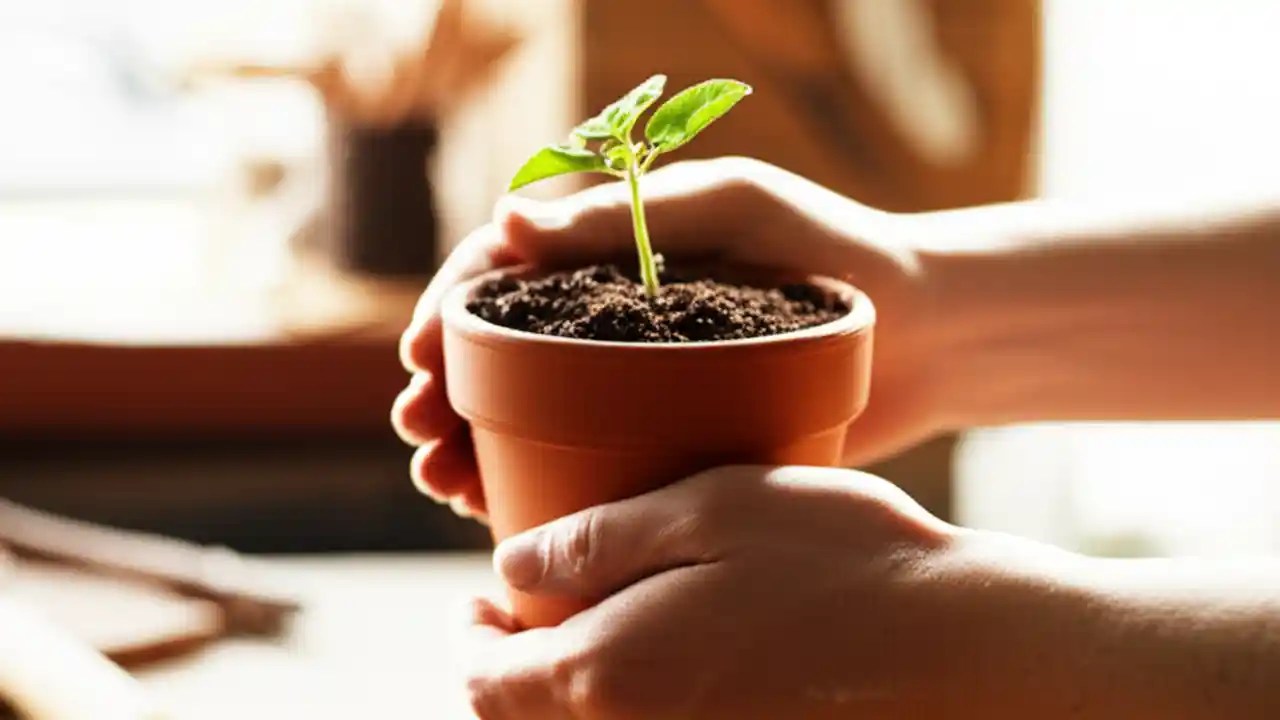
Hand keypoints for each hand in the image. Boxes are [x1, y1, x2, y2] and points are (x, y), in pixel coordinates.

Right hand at [392, 158, 942, 517]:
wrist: (924, 333)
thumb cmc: (828, 251)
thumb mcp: (728, 209)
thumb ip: (620, 216)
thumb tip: (503, 223)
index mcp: (613, 252)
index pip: (505, 272)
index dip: (450, 308)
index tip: (416, 352)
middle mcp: (610, 318)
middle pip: (496, 351)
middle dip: (439, 388)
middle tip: (416, 427)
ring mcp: (634, 382)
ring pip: (520, 413)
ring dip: (465, 443)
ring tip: (440, 477)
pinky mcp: (665, 439)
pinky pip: (579, 461)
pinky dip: (525, 482)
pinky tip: (489, 504)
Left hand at [462, 465, 1092, 719]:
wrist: (963, 650)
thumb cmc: (838, 562)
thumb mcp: (706, 511)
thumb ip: (592, 542)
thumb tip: (508, 567)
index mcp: (609, 676)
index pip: (487, 683)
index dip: (469, 639)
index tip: (477, 600)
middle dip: (509, 670)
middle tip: (522, 614)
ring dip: (566, 689)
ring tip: (586, 628)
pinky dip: (627, 702)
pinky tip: (660, 654)